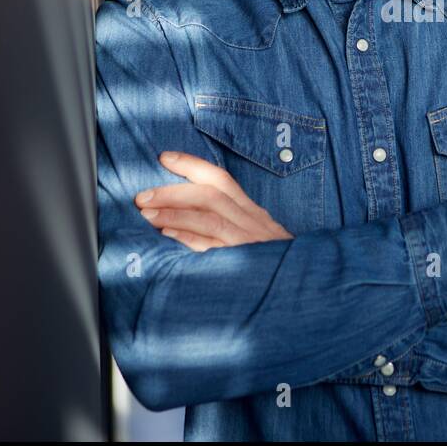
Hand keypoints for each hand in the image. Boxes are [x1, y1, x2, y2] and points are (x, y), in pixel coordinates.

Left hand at [135, 151, 292, 250]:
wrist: (305, 288)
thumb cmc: (273, 265)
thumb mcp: (257, 238)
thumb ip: (231, 225)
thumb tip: (189, 218)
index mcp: (252, 213)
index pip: (221, 179)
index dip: (192, 165)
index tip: (163, 157)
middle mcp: (252, 222)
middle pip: (211, 195)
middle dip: (173, 192)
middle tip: (142, 196)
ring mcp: (249, 242)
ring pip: (210, 218)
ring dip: (175, 213)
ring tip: (147, 215)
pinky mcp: (245, 264)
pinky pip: (213, 247)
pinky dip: (189, 238)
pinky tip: (168, 236)